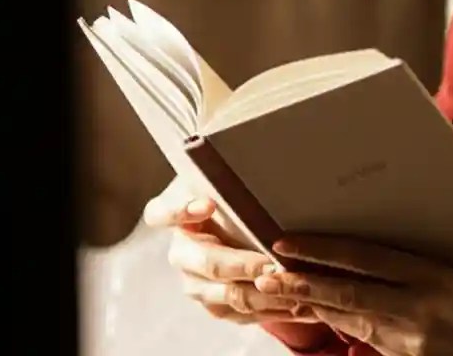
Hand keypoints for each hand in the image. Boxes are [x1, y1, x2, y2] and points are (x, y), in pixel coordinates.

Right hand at [142, 180, 321, 326]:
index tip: (207, 204)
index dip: (180, 210)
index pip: (162, 213)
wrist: (248, 223)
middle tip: (270, 263)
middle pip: (203, 261)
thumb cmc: (238, 191)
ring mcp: (194, 280)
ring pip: (219, 293)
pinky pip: (232, 313)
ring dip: (255, 293)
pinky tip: (290, 304)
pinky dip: (262, 310)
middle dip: (239, 264)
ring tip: (287, 286)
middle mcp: (181, 250)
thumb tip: (252, 138)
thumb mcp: (231, 175)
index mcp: (174, 213)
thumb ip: (232, 167)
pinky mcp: (212, 302)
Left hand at [254, 235, 452, 355]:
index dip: (323, 249)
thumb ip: (420, 269)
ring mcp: (411, 340)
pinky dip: (337, 326)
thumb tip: (374, 252)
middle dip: (302, 281)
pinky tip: (317, 316)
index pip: (366, 257)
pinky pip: (364, 340)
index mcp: (436, 275)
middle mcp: (420, 306)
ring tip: (278, 292)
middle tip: (266, 273)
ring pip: (348, 318)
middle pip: (347, 291)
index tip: (288, 242)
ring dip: (312, 305)